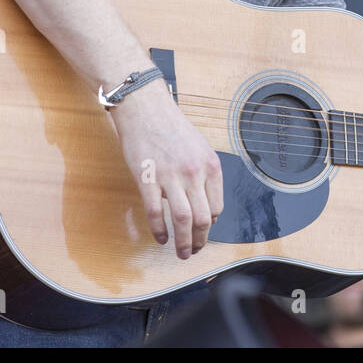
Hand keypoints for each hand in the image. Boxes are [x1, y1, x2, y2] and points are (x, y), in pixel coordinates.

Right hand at [112, 80, 223, 258]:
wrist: (145, 108)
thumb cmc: (171, 127)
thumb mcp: (199, 148)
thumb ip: (204, 175)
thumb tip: (207, 206)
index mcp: (210, 165)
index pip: (217, 206)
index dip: (212, 223)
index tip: (204, 230)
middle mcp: (194, 172)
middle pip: (204, 217)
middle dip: (201, 240)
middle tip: (195, 251)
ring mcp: (170, 176)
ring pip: (183, 219)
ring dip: (184, 242)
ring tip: (182, 254)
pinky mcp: (147, 178)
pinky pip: (155, 212)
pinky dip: (159, 230)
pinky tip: (160, 239)